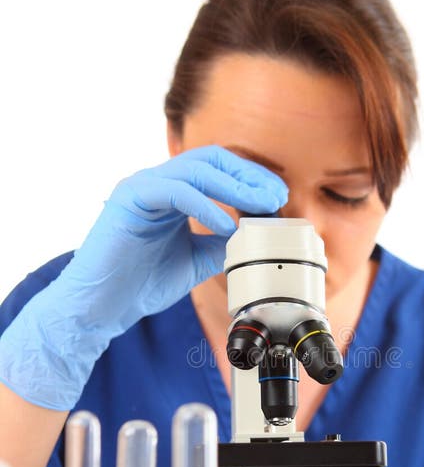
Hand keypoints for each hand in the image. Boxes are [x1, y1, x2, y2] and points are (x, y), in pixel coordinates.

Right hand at [0, 146, 286, 409]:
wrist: (101, 307)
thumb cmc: (141, 284)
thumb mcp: (197, 259)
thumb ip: (223, 243)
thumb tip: (257, 232)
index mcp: (173, 192)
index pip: (218, 168)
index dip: (250, 177)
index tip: (279, 197)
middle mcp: (156, 182)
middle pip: (210, 159)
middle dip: (248, 175)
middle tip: (277, 195)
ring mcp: (141, 186)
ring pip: (194, 170)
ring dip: (233, 186)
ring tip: (260, 206)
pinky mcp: (129, 199)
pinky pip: (174, 191)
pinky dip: (205, 206)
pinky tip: (226, 224)